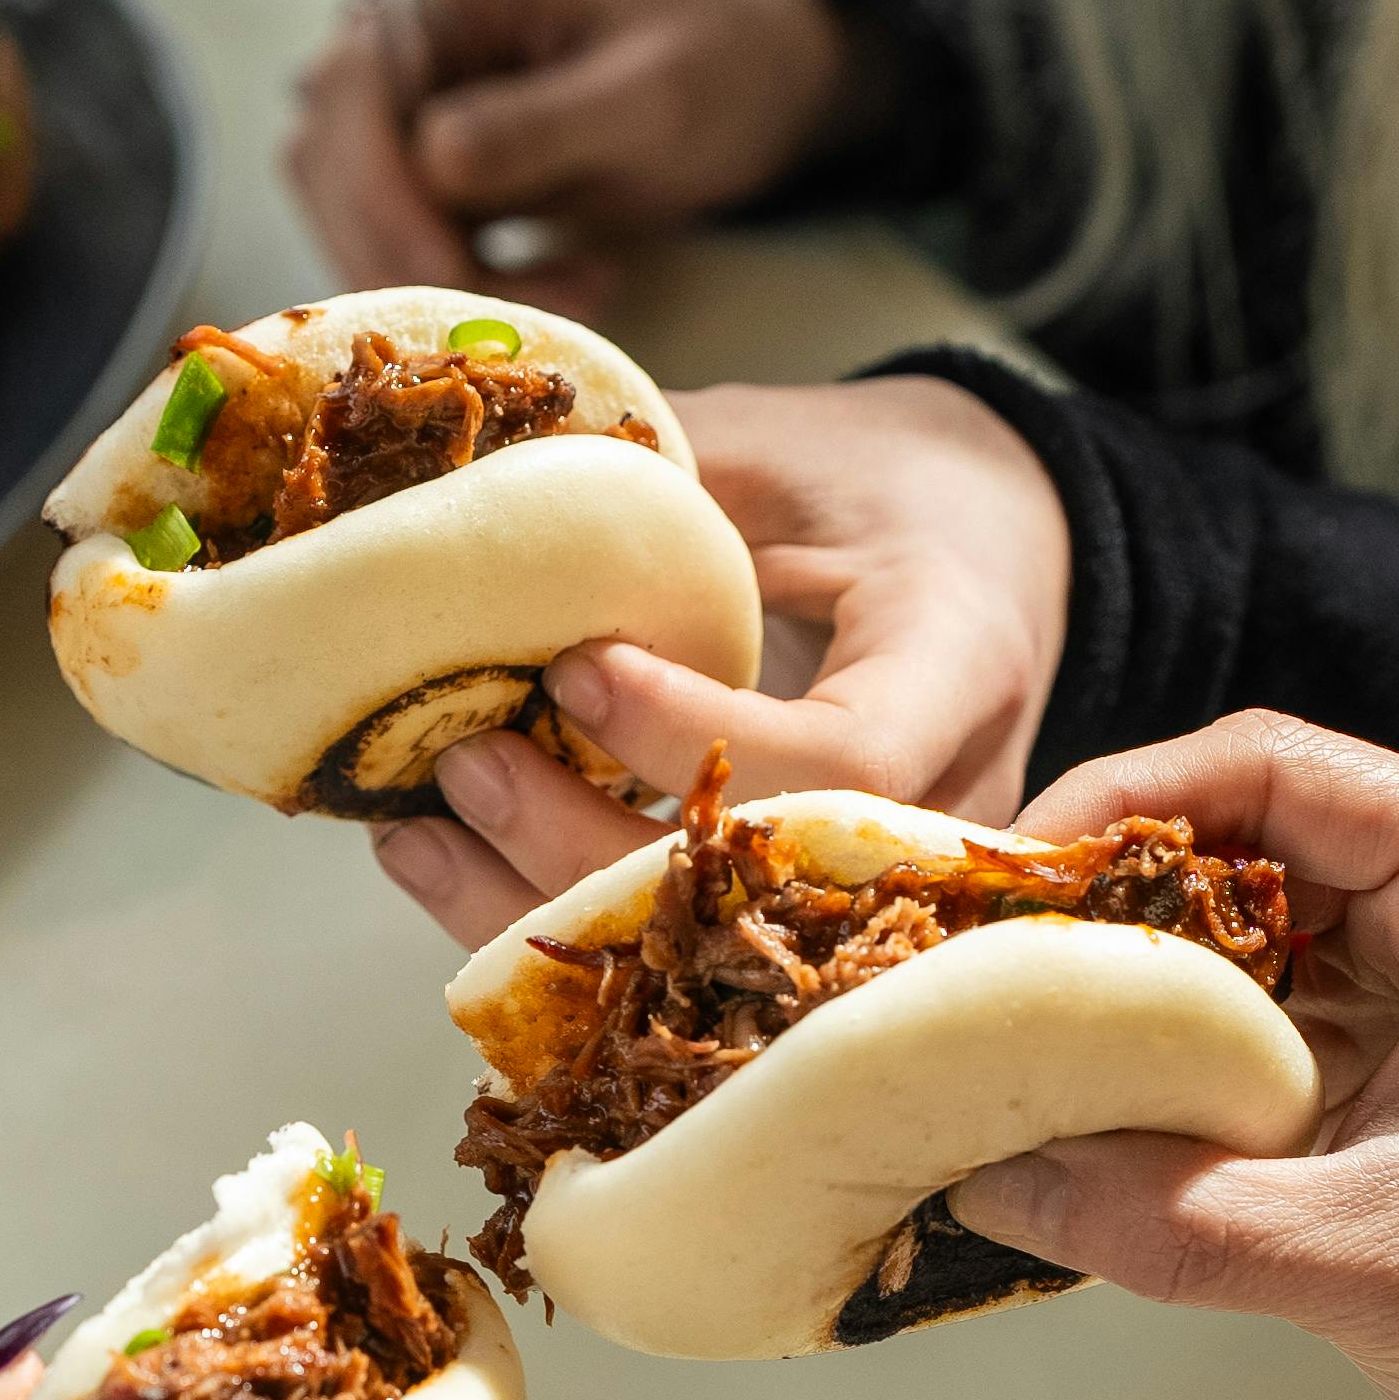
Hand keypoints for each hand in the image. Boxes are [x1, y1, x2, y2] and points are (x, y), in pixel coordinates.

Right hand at [283, 0, 888, 303]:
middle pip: (330, 155)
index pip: (350, 88)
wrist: (775, 52)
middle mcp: (405, 23)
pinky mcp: (432, 151)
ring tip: (571, 300)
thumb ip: (542, 123)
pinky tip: (563, 286)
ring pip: (354, 206)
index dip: (380, 193)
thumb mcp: (655, 91)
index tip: (447, 275)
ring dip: (437, 277)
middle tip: (508, 321)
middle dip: (405, 252)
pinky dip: (467, 279)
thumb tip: (431, 160)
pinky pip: (402, 232)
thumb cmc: (728, 50)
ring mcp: (413, 88)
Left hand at [377, 373, 1073, 948]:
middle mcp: (942, 804)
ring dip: (545, 910)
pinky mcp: (814, 911)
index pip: (845, 756)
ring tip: (415, 834)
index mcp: (958, 665)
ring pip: (716, 953)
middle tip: (464, 766)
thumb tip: (469, 496)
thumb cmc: (882, 482)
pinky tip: (447, 869)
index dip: (693, 739)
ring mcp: (883, 882)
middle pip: (769, 889)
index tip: (572, 671)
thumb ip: (656, 479)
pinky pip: (684, 950)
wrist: (983, 542)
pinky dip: (552, 922)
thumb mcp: (786, 446)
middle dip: (591, 847)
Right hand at [947, 713, 1398, 1399]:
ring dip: (1117, 980)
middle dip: (1093, 901)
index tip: (992, 883)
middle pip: (1232, 833)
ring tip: (988, 1029)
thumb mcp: (1361, 1262)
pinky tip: (1069, 1096)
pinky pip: (1253, 1004)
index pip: (1264, 771)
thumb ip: (1160, 1216)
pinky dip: (1163, 1048)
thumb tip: (980, 1177)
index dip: (1112, 810)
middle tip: (956, 964)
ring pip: (1230, 921)